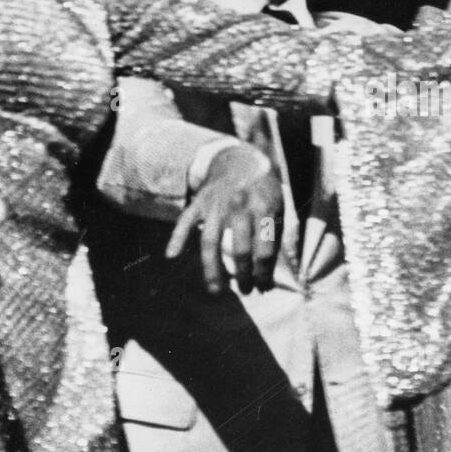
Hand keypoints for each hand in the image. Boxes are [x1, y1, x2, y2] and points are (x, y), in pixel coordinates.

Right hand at [165, 143, 283, 294]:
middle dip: (244, 276)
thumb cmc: (263, 190)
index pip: (264, 250)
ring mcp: (217, 205)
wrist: (240, 160)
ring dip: (213, 270)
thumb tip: (267, 275)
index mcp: (264, 209)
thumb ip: (275, 236)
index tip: (264, 286)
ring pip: (211, 242)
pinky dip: (177, 237)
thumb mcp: (278, 207)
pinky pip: (185, 221)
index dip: (264, 273)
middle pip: (241, 250)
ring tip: (216, 291)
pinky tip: (171, 255)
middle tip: (246, 290)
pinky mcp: (199, 202)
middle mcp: (240, 207)